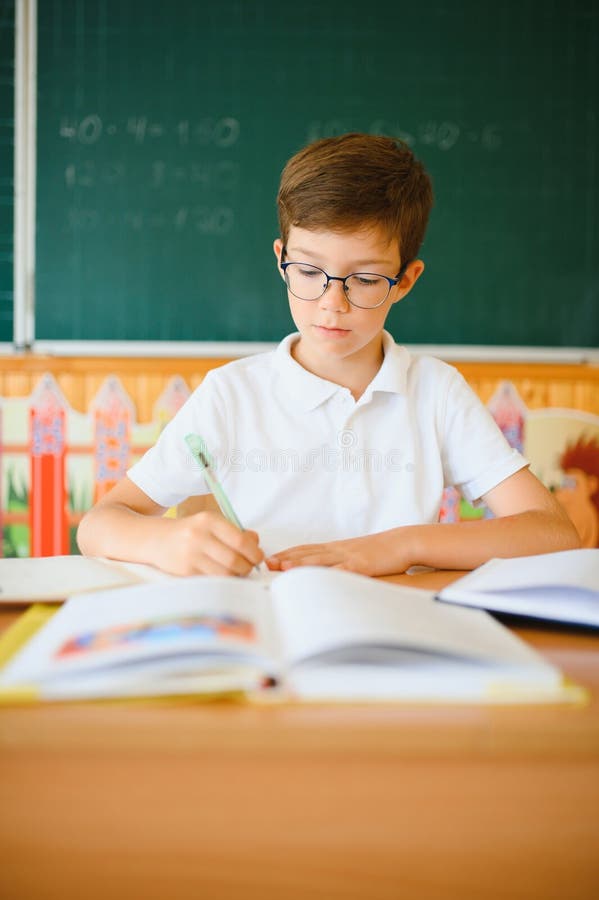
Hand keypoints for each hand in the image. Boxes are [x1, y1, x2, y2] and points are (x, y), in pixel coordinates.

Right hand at [152, 511, 263, 576]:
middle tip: (249, 567)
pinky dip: (222, 580)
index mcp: (209, 520)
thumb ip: (236, 531)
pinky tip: (222, 575)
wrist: (157, 539)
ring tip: (237, 571)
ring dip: (236, 576)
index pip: (241, 541)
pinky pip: (212, 580)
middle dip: (248, 567)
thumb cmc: (192, 532)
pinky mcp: (185, 571)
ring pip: (225, 574)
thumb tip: (257, 544)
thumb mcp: (212, 523)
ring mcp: (190, 555)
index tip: (258, 557)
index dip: (255, 553)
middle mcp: (199, 536)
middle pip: (235, 560)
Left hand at [266, 532, 410, 576]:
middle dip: (287, 558)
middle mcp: (338, 550)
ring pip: (321, 560)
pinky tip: (319, 577)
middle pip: (308, 553)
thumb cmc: (380, 551)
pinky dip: (330, 574)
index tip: (271, 558)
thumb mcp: (355, 554)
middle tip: (267, 563)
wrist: (402, 542)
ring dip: (301, 563)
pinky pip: (344, 570)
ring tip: (284, 566)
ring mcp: (350, 557)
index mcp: (336, 548)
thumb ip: (340, 561)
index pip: (306, 549)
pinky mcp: (362, 565)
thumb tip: (326, 571)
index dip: (288, 554)